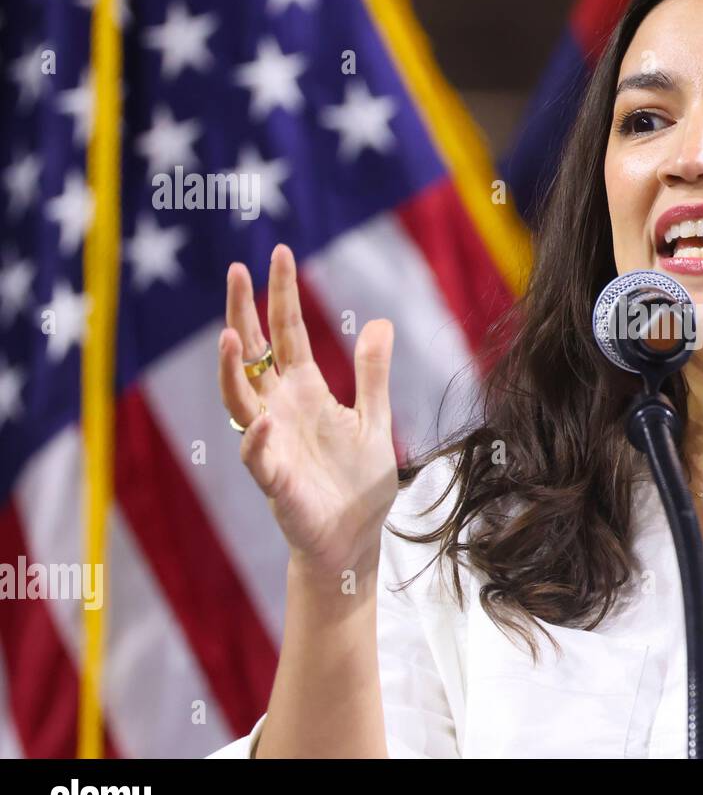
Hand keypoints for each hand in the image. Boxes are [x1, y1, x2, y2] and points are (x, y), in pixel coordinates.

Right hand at [217, 244, 397, 580]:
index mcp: (305, 392)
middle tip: (236, 271)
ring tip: (230, 336)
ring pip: (239, 399)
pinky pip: (258, 458)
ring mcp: (273, 444)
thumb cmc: (358, 483)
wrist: (353, 540)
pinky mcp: (276, 481)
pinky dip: (257, 440)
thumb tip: (380, 322)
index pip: (286, 333)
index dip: (281, 295)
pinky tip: (263, 422)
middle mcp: (281, 410)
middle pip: (254, 354)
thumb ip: (373, 373)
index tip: (278, 253)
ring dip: (232, 370)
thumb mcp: (374, 419)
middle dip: (244, 313)